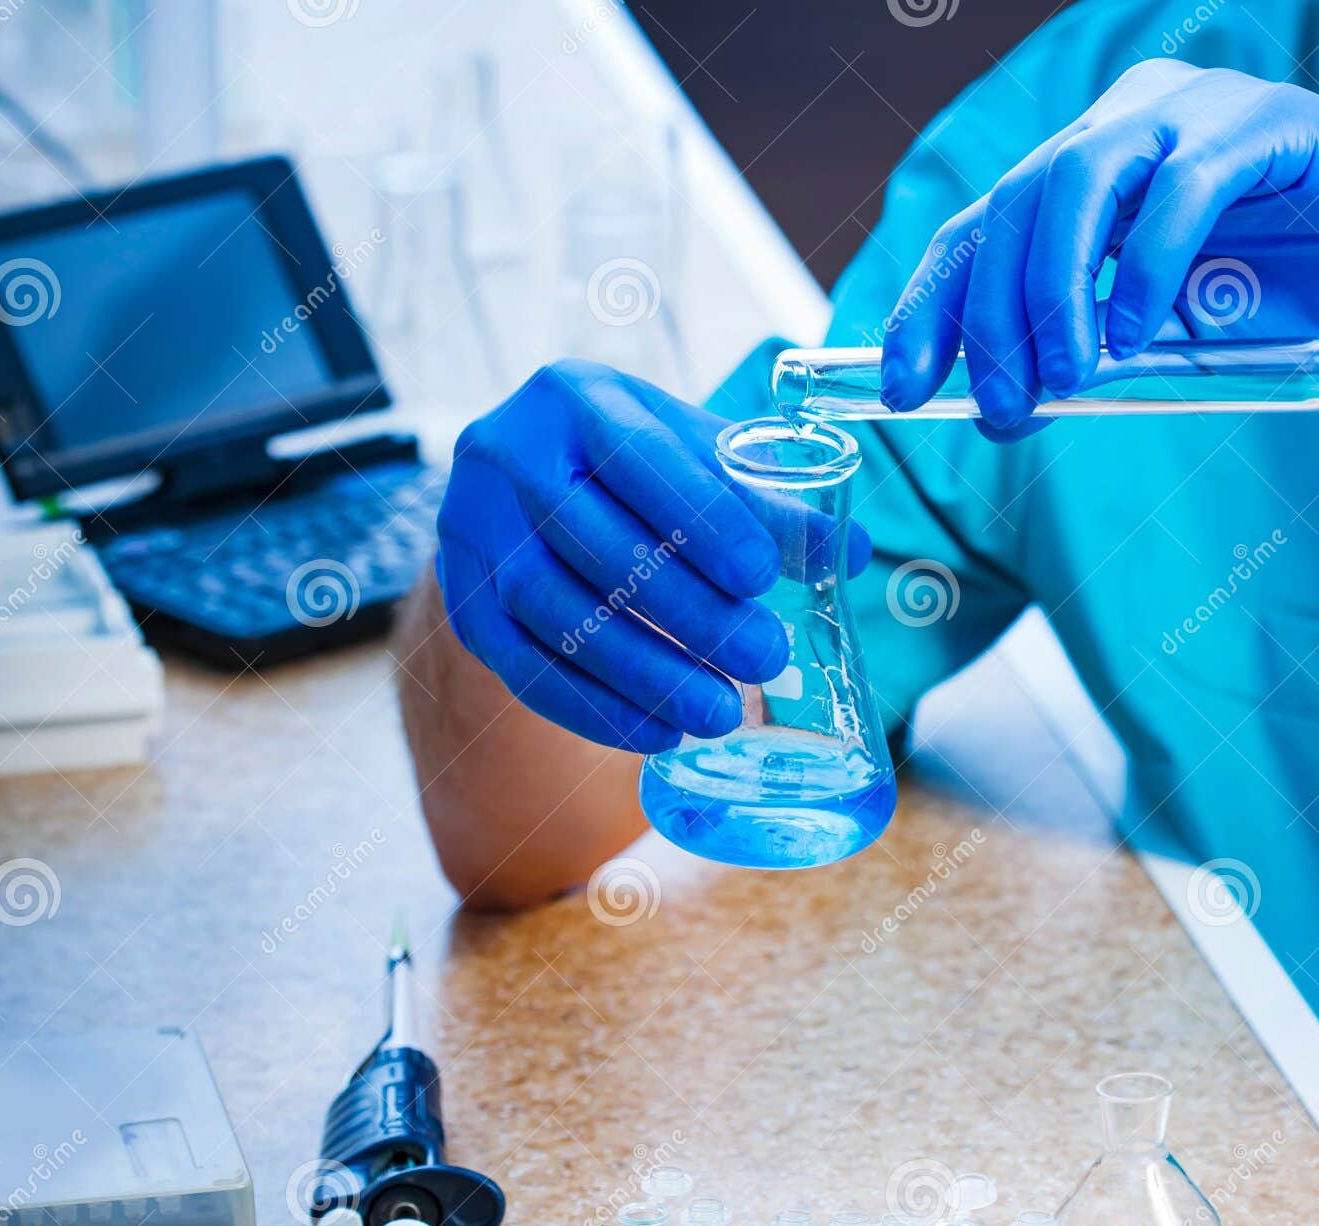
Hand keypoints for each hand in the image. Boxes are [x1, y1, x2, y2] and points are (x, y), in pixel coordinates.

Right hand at [435, 361, 869, 752]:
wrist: (521, 489)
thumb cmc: (630, 467)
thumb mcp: (692, 458)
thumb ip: (766, 500)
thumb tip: (854, 554)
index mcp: (575, 399)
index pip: (640, 459)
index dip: (701, 519)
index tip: (762, 577)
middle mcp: (508, 457)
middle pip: (601, 548)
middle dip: (691, 612)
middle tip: (765, 659)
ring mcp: (472, 533)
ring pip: (559, 616)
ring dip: (646, 674)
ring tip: (722, 712)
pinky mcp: (465, 605)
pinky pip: (526, 669)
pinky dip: (595, 709)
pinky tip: (657, 733)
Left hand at [882, 59, 1318, 438]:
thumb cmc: (1285, 294)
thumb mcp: (1160, 334)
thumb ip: (1088, 349)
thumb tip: (1006, 401)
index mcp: (1083, 174)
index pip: (978, 232)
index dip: (930, 309)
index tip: (905, 390)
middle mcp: (1121, 126)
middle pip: (1012, 210)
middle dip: (989, 322)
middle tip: (1006, 411)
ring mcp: (1189, 112)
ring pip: (1074, 188)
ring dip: (1053, 298)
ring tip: (1068, 381)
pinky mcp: (1262, 124)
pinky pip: (1177, 192)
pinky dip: (1143, 272)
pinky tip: (1136, 339)